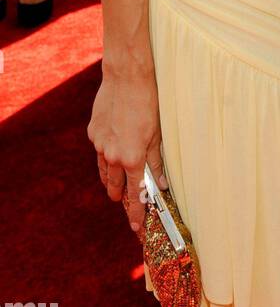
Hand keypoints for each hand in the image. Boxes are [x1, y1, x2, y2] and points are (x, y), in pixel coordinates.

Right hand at [88, 68, 166, 232]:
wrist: (127, 78)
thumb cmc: (148, 104)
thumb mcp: (158, 135)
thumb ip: (156, 162)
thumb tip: (160, 185)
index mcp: (132, 159)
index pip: (134, 195)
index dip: (136, 214)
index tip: (137, 228)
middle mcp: (113, 156)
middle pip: (115, 188)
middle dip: (122, 198)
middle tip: (129, 204)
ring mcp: (100, 145)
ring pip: (105, 172)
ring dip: (113, 180)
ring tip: (120, 184)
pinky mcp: (93, 133)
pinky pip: (100, 152)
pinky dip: (107, 156)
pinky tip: (114, 150)